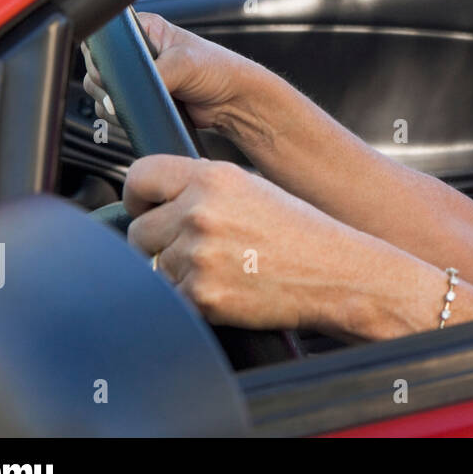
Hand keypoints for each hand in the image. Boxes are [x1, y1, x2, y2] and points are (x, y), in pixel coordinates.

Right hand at [81, 12, 260, 133]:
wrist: (232, 102)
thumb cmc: (217, 71)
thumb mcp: (183, 65)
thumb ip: (152, 76)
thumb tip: (118, 97)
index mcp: (145, 30)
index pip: (107, 38)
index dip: (104, 56)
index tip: (114, 70)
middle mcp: (137, 53)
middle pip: (97, 67)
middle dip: (106, 82)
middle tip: (127, 89)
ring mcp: (137, 77)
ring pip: (100, 90)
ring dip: (111, 100)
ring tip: (139, 100)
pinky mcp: (139, 99)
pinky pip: (113, 108)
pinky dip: (118, 114)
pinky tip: (137, 112)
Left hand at [123, 155, 356, 332]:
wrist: (334, 274)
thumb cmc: (299, 232)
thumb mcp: (251, 187)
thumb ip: (201, 187)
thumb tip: (156, 197)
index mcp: (213, 179)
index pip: (140, 176)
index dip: (139, 195)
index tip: (145, 207)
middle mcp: (201, 213)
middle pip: (138, 230)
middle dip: (158, 240)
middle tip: (195, 247)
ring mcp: (198, 257)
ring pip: (152, 267)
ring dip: (175, 271)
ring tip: (220, 267)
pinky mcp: (202, 296)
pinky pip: (170, 297)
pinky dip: (189, 297)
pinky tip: (224, 287)